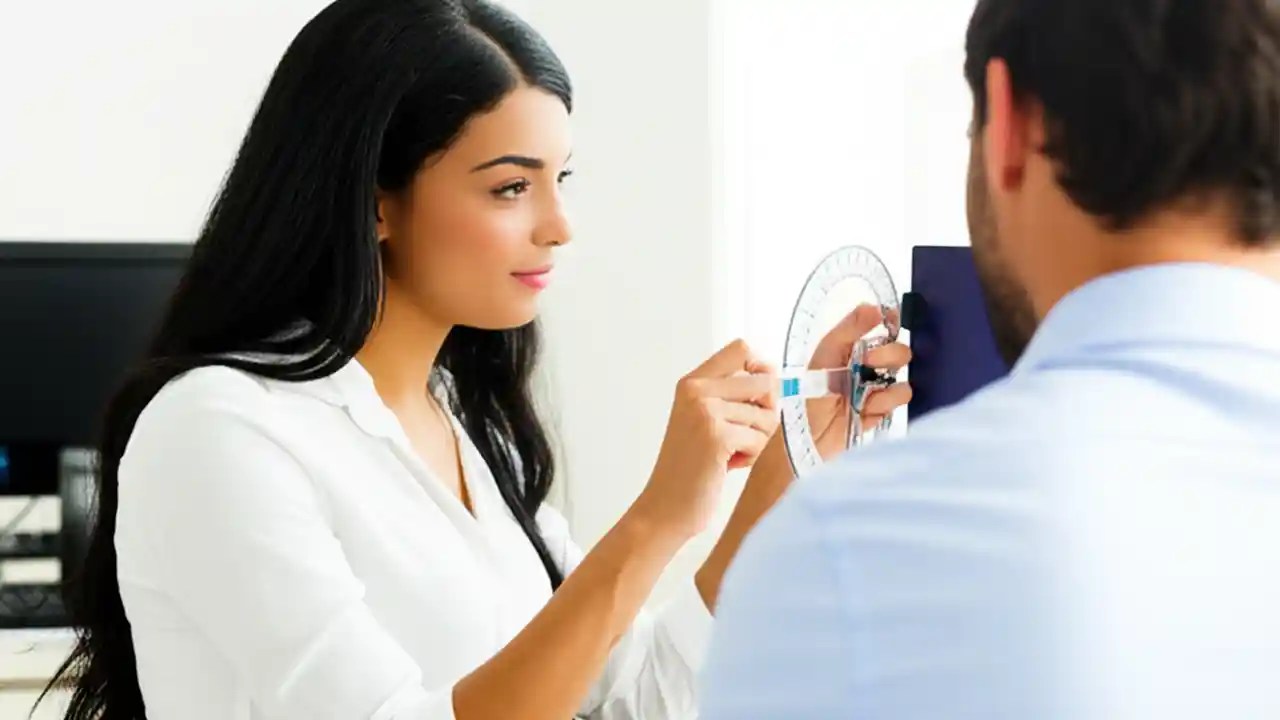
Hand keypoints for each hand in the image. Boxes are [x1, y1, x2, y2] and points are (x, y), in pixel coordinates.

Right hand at [634, 340, 779, 539]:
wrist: (666, 505)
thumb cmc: (692, 468)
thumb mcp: (703, 419)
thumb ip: (731, 396)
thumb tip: (777, 381)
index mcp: (693, 382)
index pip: (741, 349)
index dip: (762, 369)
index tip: (758, 397)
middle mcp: (697, 390)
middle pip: (765, 381)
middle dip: (767, 412)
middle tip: (744, 435)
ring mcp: (705, 411)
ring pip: (767, 415)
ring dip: (757, 440)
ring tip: (729, 454)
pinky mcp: (717, 435)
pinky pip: (760, 439)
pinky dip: (750, 456)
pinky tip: (726, 465)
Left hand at [806, 304, 912, 458]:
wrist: (809, 435)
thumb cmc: (811, 392)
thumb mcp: (826, 353)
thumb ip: (850, 328)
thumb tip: (875, 307)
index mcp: (854, 347)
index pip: (883, 327)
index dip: (892, 322)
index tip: (891, 322)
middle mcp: (869, 365)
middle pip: (899, 350)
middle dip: (888, 354)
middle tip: (869, 362)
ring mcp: (877, 388)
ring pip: (904, 375)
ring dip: (886, 382)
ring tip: (865, 392)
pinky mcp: (883, 409)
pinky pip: (900, 397)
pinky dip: (885, 401)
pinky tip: (867, 407)